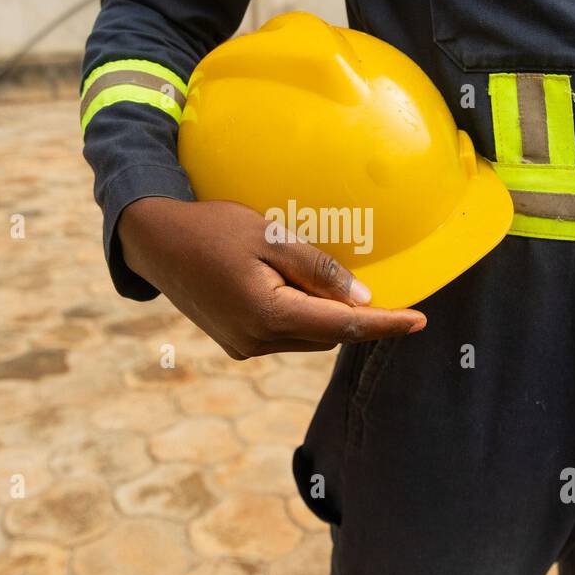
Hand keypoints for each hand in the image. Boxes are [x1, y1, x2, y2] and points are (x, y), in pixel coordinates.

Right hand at [117, 196, 425, 358]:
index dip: (385, 325)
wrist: (154, 242)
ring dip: (323, 316)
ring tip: (317, 278)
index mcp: (268, 315)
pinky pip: (283, 334)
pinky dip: (299, 315)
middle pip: (326, 335)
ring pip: (306, 337)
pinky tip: (291, 286)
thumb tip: (361, 300)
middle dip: (351, 316)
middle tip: (370, 286)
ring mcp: (243, 346)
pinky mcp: (236, 342)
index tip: (420, 321)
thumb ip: (318, 269)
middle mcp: (256, 341)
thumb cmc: (212, 228)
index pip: (342, 326)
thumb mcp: (271, 236)